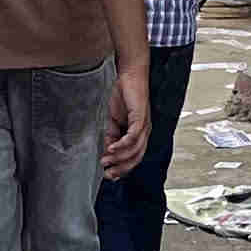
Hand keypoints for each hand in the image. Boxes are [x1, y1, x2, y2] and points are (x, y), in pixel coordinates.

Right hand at [100, 59, 150, 178]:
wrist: (130, 75)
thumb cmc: (124, 94)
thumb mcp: (114, 119)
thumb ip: (112, 134)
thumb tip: (108, 149)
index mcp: (139, 134)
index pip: (134, 157)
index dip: (122, 168)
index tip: (110, 174)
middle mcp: (144, 132)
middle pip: (136, 158)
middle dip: (121, 168)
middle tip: (108, 174)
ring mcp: (144, 126)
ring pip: (134, 150)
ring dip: (119, 158)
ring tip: (106, 160)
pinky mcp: (140, 118)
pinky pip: (132, 136)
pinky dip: (121, 144)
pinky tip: (111, 148)